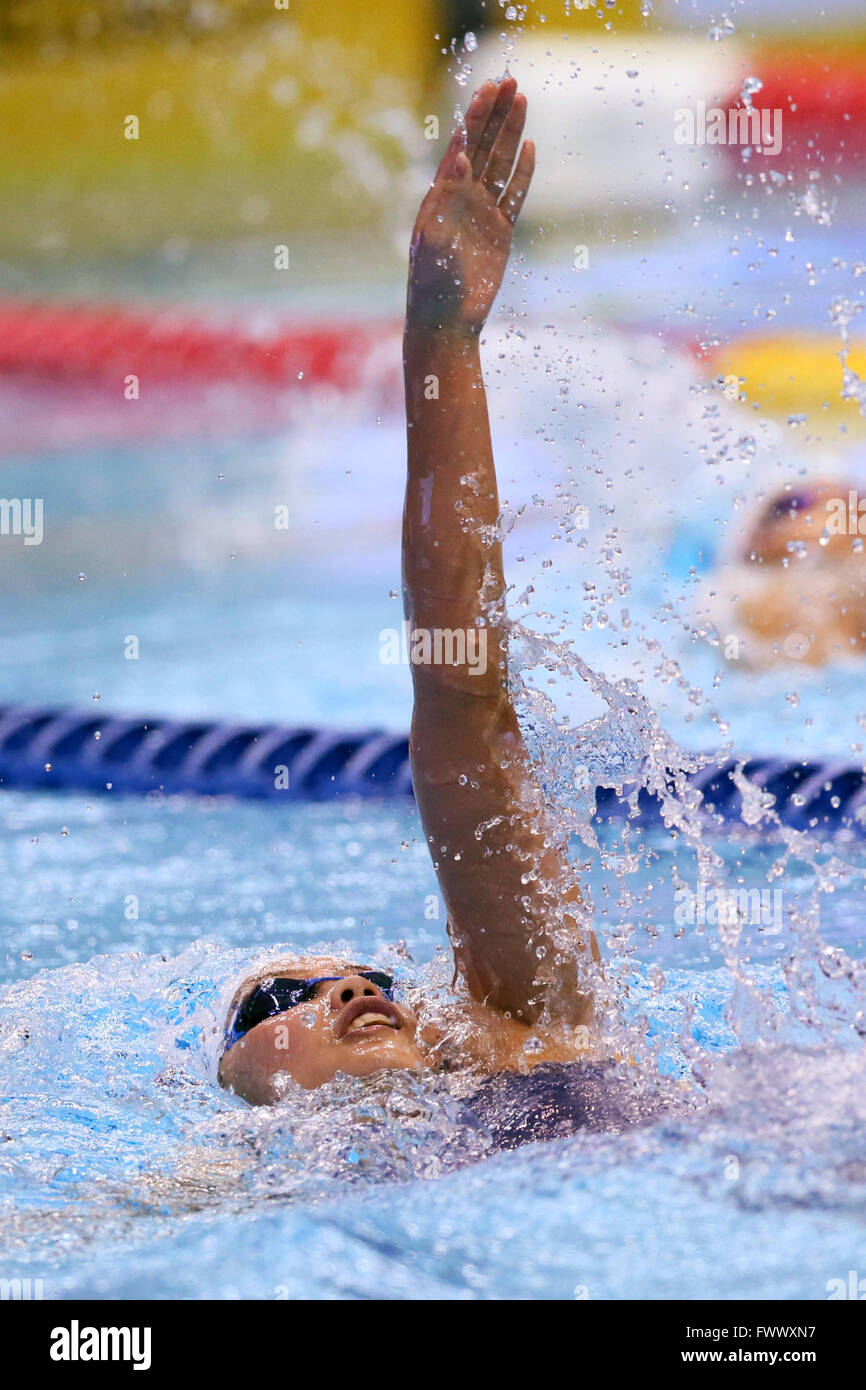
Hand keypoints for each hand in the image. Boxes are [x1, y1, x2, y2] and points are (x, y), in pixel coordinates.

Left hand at [406, 76, 534, 334]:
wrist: (446, 321)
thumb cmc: (432, 284)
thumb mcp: (435, 240)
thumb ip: (448, 198)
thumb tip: (461, 158)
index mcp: (441, 195)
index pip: (461, 146)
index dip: (475, 117)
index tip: (488, 89)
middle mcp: (462, 198)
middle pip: (483, 146)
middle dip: (495, 113)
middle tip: (510, 80)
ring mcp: (482, 213)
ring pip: (501, 164)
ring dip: (512, 133)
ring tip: (523, 100)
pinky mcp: (500, 232)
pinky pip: (515, 195)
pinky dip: (524, 172)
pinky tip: (532, 149)